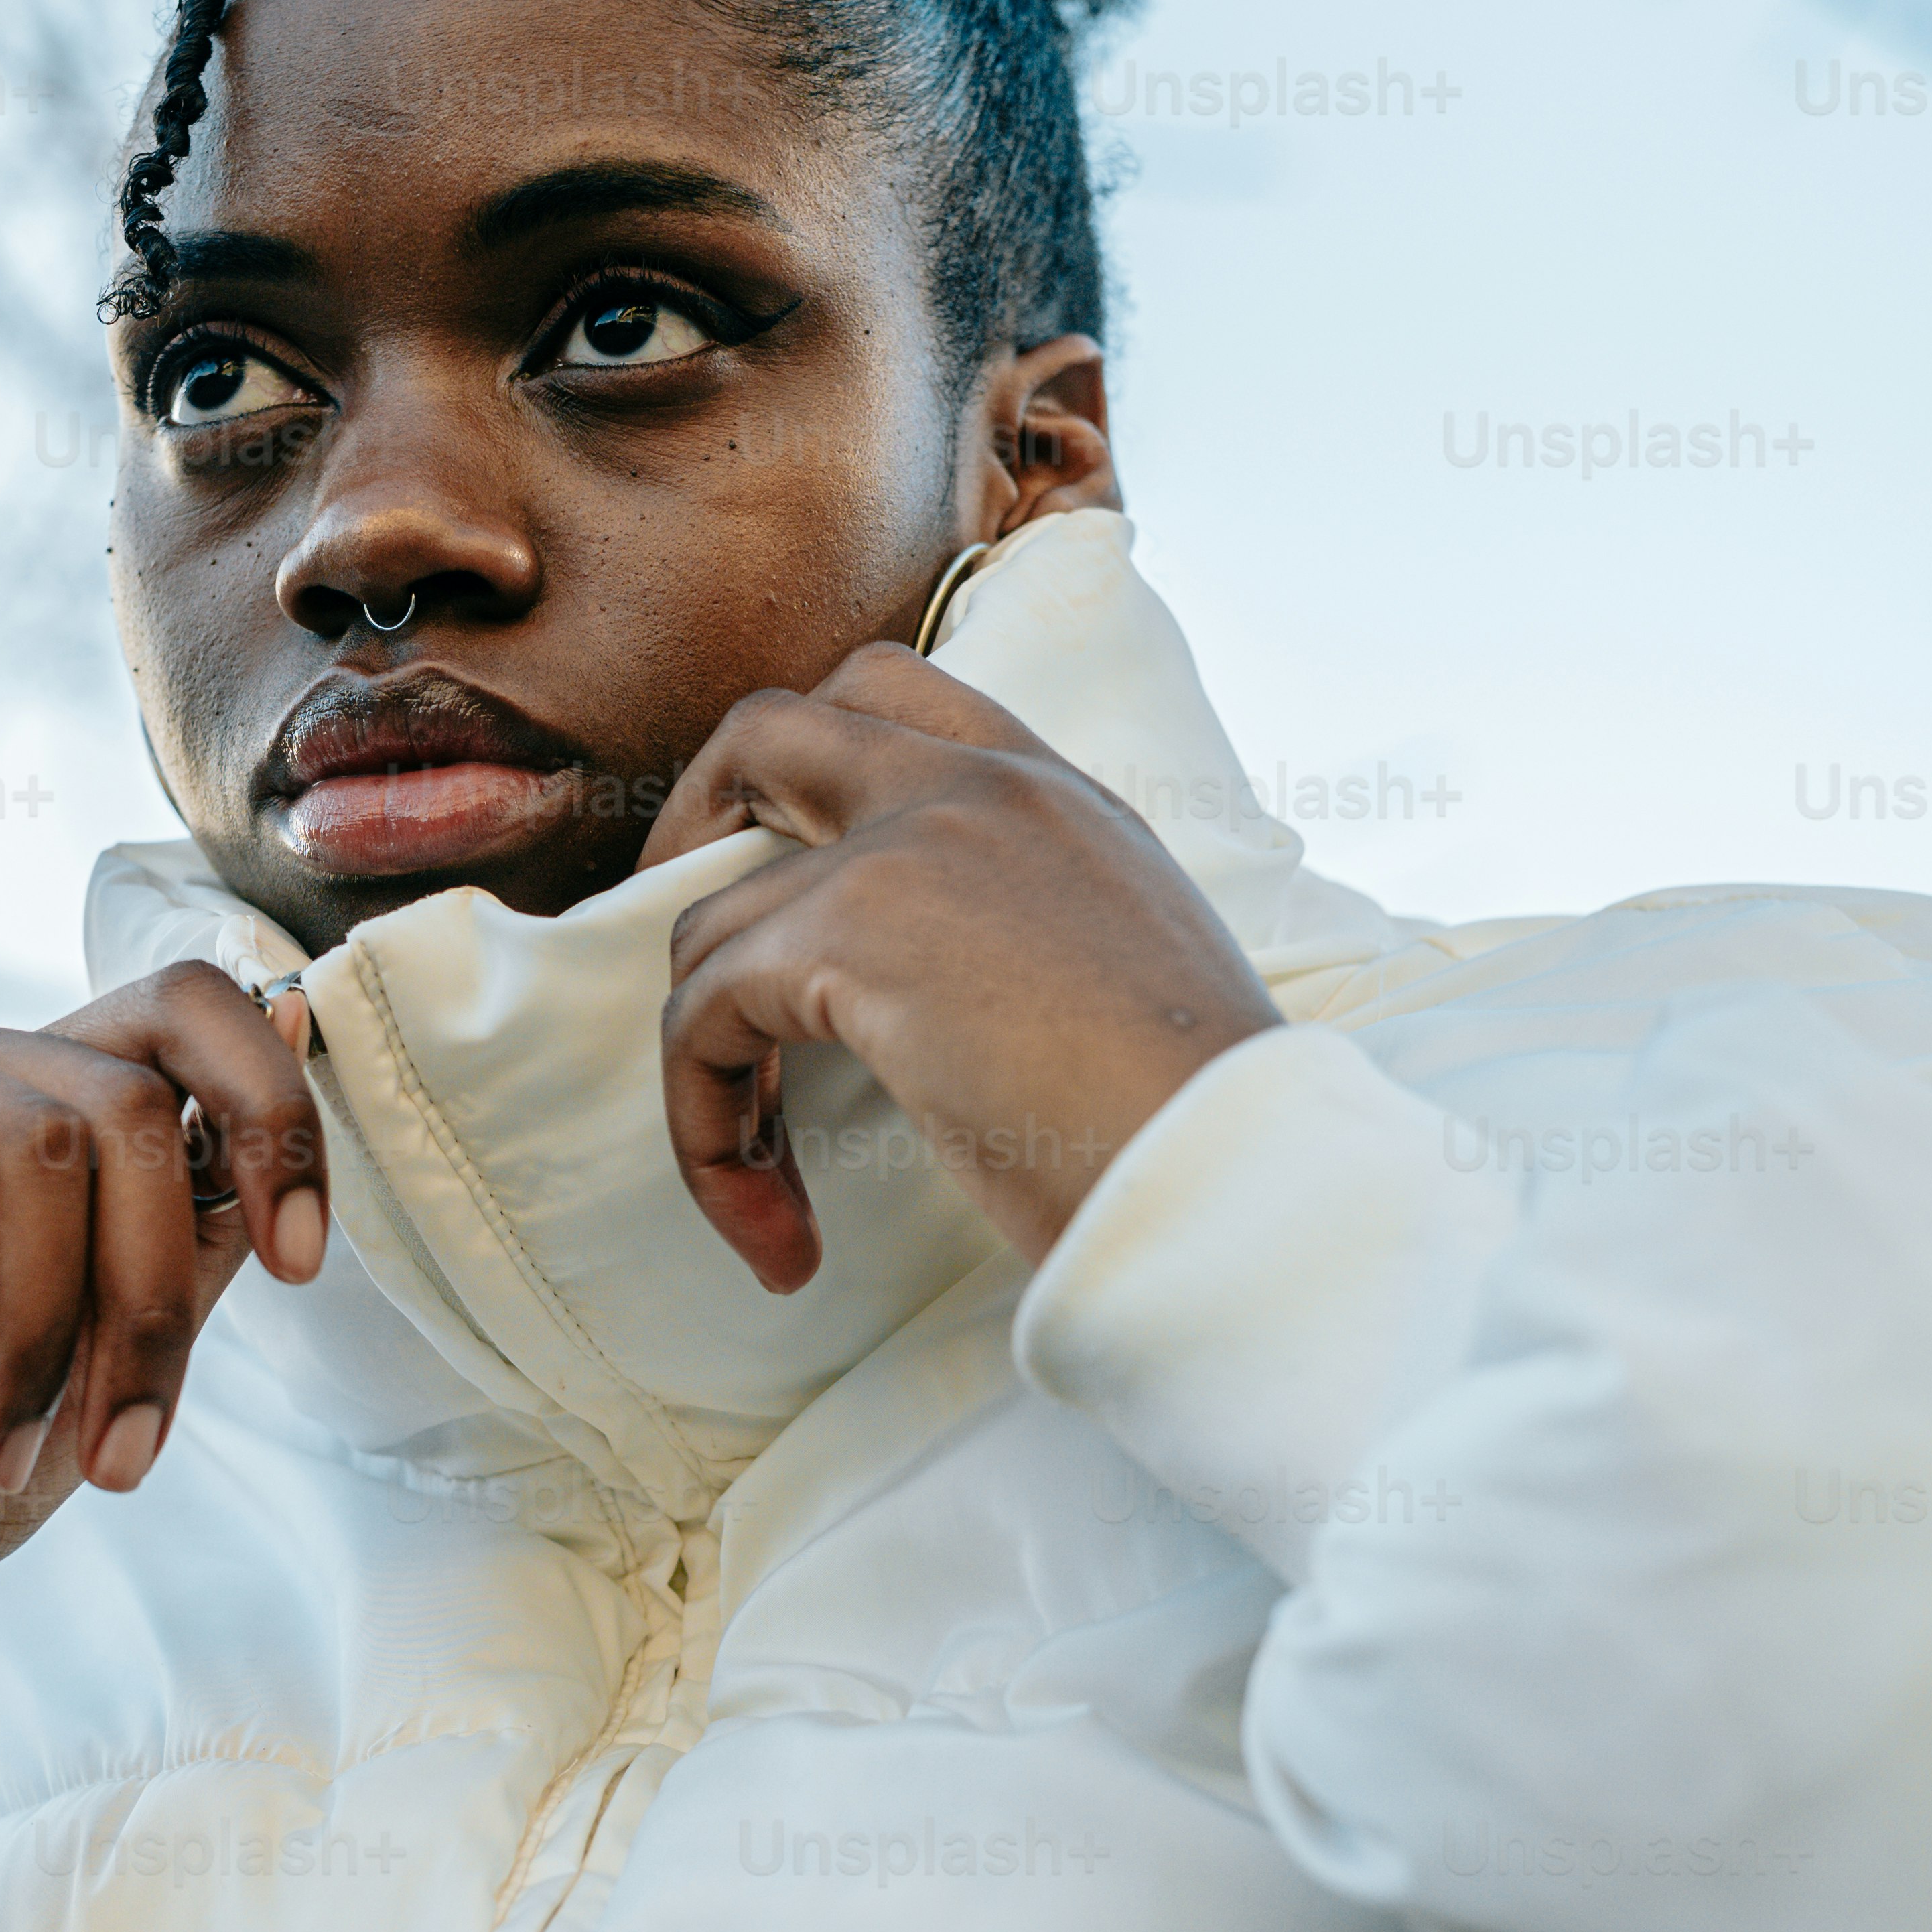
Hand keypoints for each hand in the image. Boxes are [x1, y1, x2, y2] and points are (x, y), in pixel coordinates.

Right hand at [0, 967, 322, 1669]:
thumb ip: (205, 1202)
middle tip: (119, 1441)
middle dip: (146, 1294)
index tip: (300, 1262)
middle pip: (132, 1104)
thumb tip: (290, 1014)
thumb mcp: (126, 1341)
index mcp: (58, 1107)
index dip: (274, 1115)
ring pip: (37, 1135)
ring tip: (2, 1434)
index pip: (188, 1011)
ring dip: (40, 1322)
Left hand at [642, 646, 1279, 1292]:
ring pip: (711, 917)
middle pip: (775, 726)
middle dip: (694, 828)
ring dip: (707, 1062)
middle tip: (696, 964)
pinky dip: (708, 1130)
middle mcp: (983, 791)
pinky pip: (702, 1016)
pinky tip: (778, 1231)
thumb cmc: (1201, 1128)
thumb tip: (944, 1016)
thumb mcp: (1129, 986)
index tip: (784, 875)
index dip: (809, 770)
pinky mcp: (849, 938)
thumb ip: (1033, 945)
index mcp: (1061, 798)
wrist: (1237, 1174)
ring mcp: (910, 848)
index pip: (902, 700)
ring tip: (761, 1182)